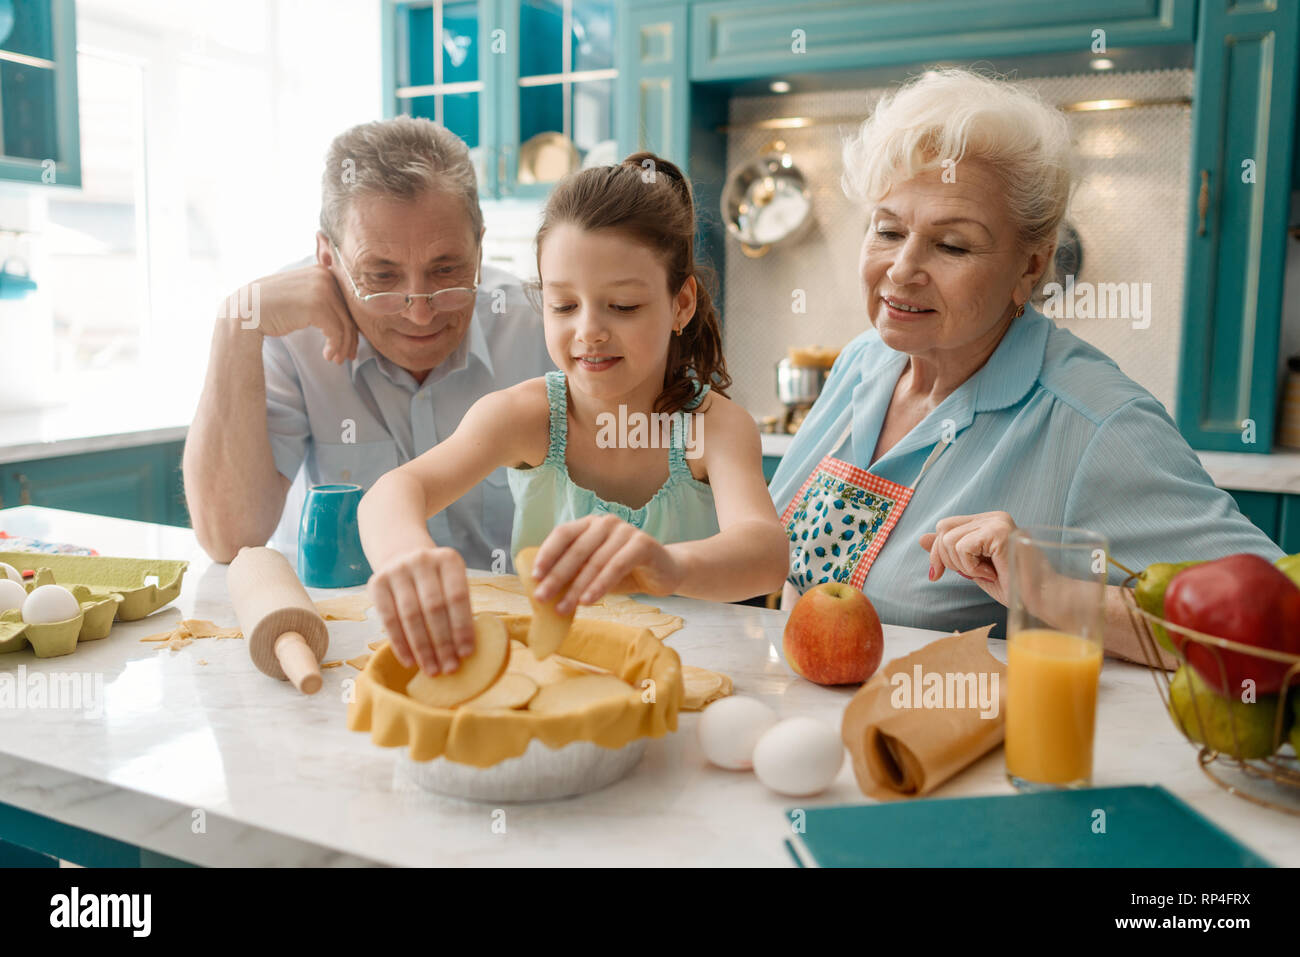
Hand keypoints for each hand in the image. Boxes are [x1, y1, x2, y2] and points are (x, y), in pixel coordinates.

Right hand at [226, 264, 358, 364]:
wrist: (245, 310)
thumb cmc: (272, 307)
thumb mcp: (301, 295)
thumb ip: (322, 297)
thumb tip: (348, 317)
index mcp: (323, 271)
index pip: (347, 301)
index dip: (351, 324)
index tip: (349, 343)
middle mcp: (325, 276)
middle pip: (349, 312)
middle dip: (350, 338)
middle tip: (348, 356)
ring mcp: (322, 289)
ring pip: (345, 324)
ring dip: (342, 346)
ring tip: (336, 360)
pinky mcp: (317, 306)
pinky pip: (336, 331)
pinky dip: (335, 347)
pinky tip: (327, 356)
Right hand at [367, 546, 474, 675]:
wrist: (402, 557)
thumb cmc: (435, 580)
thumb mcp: (451, 584)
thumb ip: (458, 609)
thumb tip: (463, 651)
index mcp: (448, 559)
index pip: (457, 597)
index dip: (462, 627)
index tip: (466, 653)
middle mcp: (422, 560)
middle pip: (434, 608)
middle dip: (443, 643)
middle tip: (450, 668)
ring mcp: (397, 570)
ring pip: (411, 616)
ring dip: (423, 648)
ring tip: (432, 670)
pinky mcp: (377, 582)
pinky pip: (388, 619)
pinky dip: (400, 644)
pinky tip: (410, 661)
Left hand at [530, 514, 682, 613]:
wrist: (664, 573)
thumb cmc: (624, 573)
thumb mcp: (594, 572)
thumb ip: (573, 574)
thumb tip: (541, 592)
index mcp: (589, 524)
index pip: (563, 533)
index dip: (547, 553)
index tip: (533, 576)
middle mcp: (606, 523)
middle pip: (576, 549)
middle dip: (556, 576)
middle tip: (541, 598)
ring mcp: (625, 530)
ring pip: (595, 561)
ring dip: (576, 588)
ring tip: (562, 608)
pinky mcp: (642, 543)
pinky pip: (616, 566)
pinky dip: (600, 585)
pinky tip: (588, 602)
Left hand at [918, 511, 1016, 606]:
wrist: (1043, 599)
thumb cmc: (1014, 587)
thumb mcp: (973, 568)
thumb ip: (951, 552)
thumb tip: (921, 539)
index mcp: (988, 521)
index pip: (945, 526)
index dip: (937, 552)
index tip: (938, 574)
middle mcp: (993, 516)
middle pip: (942, 528)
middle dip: (945, 558)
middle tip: (970, 574)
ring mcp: (997, 522)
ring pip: (949, 539)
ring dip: (962, 565)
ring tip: (986, 572)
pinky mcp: (999, 532)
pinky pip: (963, 548)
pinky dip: (971, 567)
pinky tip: (992, 572)